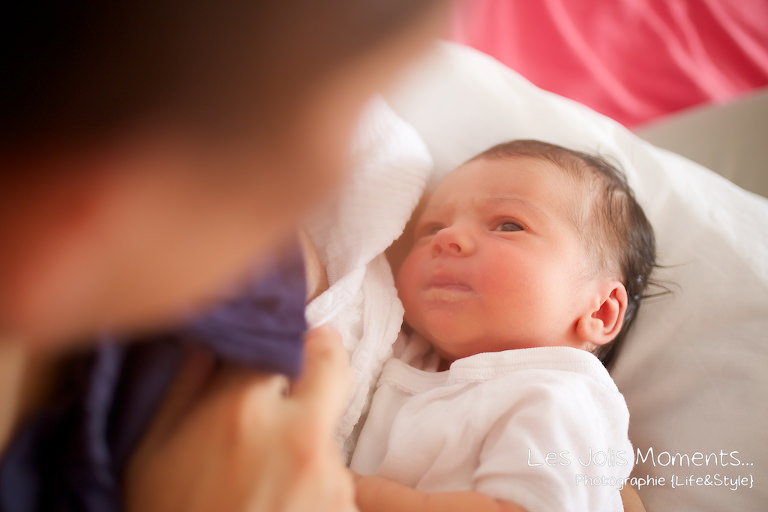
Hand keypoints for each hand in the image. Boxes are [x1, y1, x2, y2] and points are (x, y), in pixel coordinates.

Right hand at [124, 326, 355, 511]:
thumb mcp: (150, 455)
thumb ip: (184, 387)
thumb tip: (213, 341)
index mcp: (244, 409)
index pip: (288, 340)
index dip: (285, 341)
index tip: (283, 348)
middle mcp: (300, 433)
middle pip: (331, 367)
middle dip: (320, 363)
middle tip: (299, 378)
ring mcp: (330, 476)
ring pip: (329, 428)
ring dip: (308, 439)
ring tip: (265, 478)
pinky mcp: (346, 509)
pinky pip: (335, 478)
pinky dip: (313, 483)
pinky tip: (279, 505)